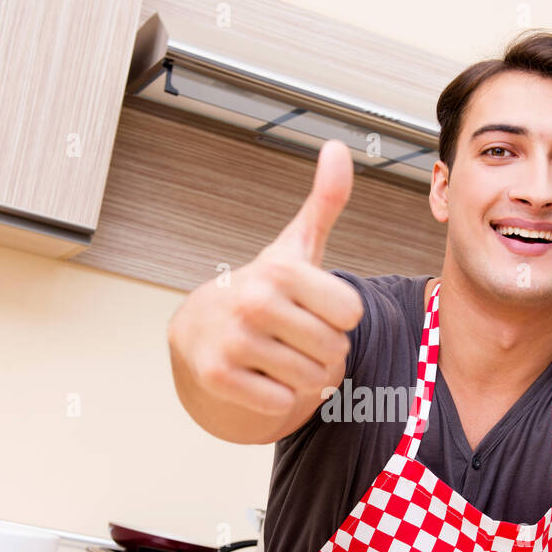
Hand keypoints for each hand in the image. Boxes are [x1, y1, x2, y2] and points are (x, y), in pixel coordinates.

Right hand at [171, 139, 363, 416]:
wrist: (199, 331)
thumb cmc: (263, 291)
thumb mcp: (296, 247)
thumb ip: (325, 201)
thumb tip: (340, 147)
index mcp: (282, 271)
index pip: (352, 315)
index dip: (337, 317)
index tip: (311, 307)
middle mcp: (255, 302)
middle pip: (335, 351)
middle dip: (323, 352)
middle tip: (294, 337)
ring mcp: (234, 341)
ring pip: (311, 380)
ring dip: (303, 378)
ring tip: (278, 356)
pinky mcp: (219, 378)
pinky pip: (280, 404)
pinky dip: (277, 399)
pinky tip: (257, 376)